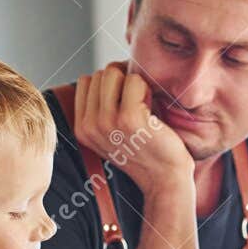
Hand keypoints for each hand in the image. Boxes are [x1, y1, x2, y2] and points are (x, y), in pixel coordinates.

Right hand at [73, 62, 192, 195]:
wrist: (165, 179)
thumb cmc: (146, 151)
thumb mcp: (112, 133)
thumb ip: (100, 108)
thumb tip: (108, 69)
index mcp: (82, 129)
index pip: (85, 82)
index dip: (108, 84)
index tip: (124, 101)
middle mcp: (89, 126)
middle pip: (99, 74)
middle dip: (121, 82)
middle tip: (137, 106)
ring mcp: (106, 122)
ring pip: (112, 72)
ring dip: (132, 83)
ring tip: (142, 107)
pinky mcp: (128, 118)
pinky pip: (134, 80)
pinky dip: (146, 88)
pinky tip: (151, 111)